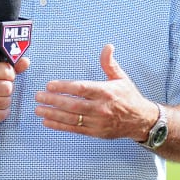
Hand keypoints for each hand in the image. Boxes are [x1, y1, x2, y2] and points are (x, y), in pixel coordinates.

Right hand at [0, 55, 29, 126]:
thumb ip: (7, 66)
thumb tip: (26, 62)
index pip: (7, 71)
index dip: (9, 74)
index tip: (5, 77)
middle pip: (8, 88)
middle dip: (8, 89)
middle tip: (0, 89)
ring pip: (7, 102)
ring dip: (5, 101)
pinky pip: (3, 114)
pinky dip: (2, 112)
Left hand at [35, 44, 156, 138]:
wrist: (141, 121)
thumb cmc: (129, 97)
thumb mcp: (121, 78)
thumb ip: (109, 63)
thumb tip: (108, 47)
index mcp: (106, 92)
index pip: (81, 89)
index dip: (64, 87)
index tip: (50, 85)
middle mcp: (101, 108)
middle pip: (73, 105)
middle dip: (54, 101)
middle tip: (38, 97)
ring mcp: (98, 122)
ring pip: (72, 118)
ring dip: (53, 114)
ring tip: (39, 110)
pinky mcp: (96, 132)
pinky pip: (75, 129)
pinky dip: (60, 126)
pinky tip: (47, 122)